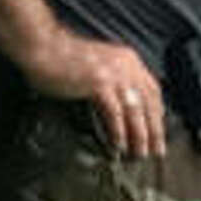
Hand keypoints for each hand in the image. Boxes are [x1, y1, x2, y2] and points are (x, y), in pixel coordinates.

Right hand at [23, 25, 165, 158]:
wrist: (42, 46)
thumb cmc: (64, 60)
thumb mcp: (98, 66)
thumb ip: (113, 80)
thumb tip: (123, 106)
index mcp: (128, 59)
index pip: (152, 89)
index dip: (157, 113)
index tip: (158, 132)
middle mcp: (126, 64)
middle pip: (149, 102)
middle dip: (155, 130)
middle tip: (156, 152)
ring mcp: (113, 72)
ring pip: (135, 110)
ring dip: (139, 135)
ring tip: (138, 154)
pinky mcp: (98, 82)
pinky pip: (114, 113)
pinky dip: (118, 131)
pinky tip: (117, 146)